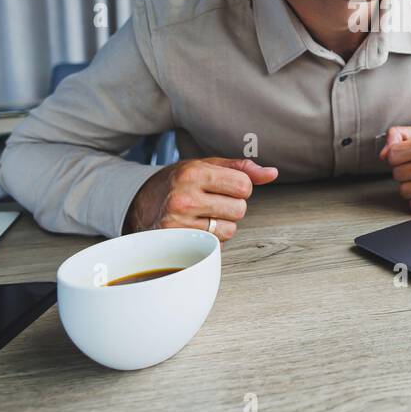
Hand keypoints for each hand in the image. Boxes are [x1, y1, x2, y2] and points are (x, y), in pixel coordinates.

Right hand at [122, 157, 277, 237]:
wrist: (138, 203)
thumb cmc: (178, 182)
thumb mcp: (205, 166)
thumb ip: (241, 168)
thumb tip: (273, 173)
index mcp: (194, 173)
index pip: (244, 185)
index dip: (240, 188)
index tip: (225, 187)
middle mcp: (184, 197)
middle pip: (240, 209)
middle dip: (231, 207)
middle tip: (211, 202)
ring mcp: (178, 222)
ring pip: (230, 230)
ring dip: (222, 225)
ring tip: (201, 215)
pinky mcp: (176, 242)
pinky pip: (215, 245)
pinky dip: (211, 238)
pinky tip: (195, 228)